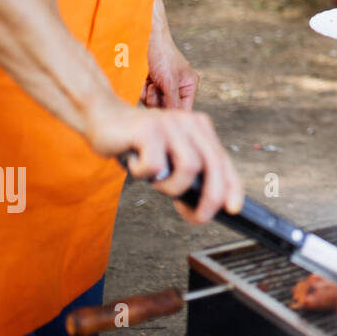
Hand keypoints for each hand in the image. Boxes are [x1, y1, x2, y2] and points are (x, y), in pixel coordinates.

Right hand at [85, 100, 243, 223]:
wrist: (103, 118)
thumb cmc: (137, 144)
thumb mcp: (169, 157)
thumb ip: (188, 173)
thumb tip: (204, 206)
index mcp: (200, 128)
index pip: (223, 160)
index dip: (232, 186)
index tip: (233, 209)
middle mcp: (190, 123)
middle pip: (213, 164)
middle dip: (210, 197)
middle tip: (198, 217)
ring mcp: (171, 123)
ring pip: (188, 168)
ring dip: (170, 186)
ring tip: (154, 180)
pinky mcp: (149, 129)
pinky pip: (155, 166)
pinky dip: (143, 174)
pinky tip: (134, 162)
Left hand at [144, 22, 197, 109]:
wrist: (144, 39)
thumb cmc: (162, 55)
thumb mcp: (170, 81)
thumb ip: (173, 101)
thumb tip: (176, 119)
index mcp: (188, 85)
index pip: (184, 109)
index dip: (175, 115)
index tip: (165, 117)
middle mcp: (177, 88)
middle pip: (167, 109)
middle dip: (159, 100)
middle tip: (157, 87)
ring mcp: (162, 87)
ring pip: (154, 104)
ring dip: (150, 95)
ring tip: (152, 81)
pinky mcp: (149, 84)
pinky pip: (144, 97)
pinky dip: (143, 90)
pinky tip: (145, 79)